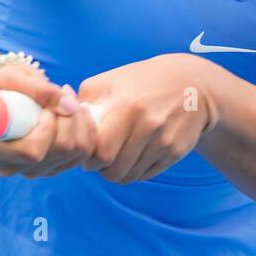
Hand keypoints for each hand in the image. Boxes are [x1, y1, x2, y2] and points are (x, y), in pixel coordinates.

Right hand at [0, 62, 97, 178]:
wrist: (9, 90)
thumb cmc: (6, 82)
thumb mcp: (17, 78)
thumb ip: (41, 91)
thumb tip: (71, 107)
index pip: (33, 151)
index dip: (48, 126)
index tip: (45, 106)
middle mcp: (9, 167)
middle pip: (59, 152)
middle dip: (70, 119)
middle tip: (65, 93)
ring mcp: (31, 170)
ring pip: (76, 154)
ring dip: (81, 122)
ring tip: (70, 99)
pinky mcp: (50, 168)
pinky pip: (82, 154)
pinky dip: (85, 130)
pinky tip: (76, 112)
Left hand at [78, 53, 217, 183]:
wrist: (192, 84)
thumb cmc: (144, 81)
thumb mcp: (112, 80)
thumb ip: (84, 100)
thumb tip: (62, 121)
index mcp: (127, 105)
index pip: (100, 152)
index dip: (89, 158)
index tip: (87, 152)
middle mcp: (148, 125)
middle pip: (113, 170)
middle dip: (102, 169)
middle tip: (100, 159)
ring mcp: (164, 140)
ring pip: (129, 176)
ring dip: (118, 171)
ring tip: (117, 155)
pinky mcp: (176, 152)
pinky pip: (146, 175)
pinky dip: (136, 170)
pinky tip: (136, 154)